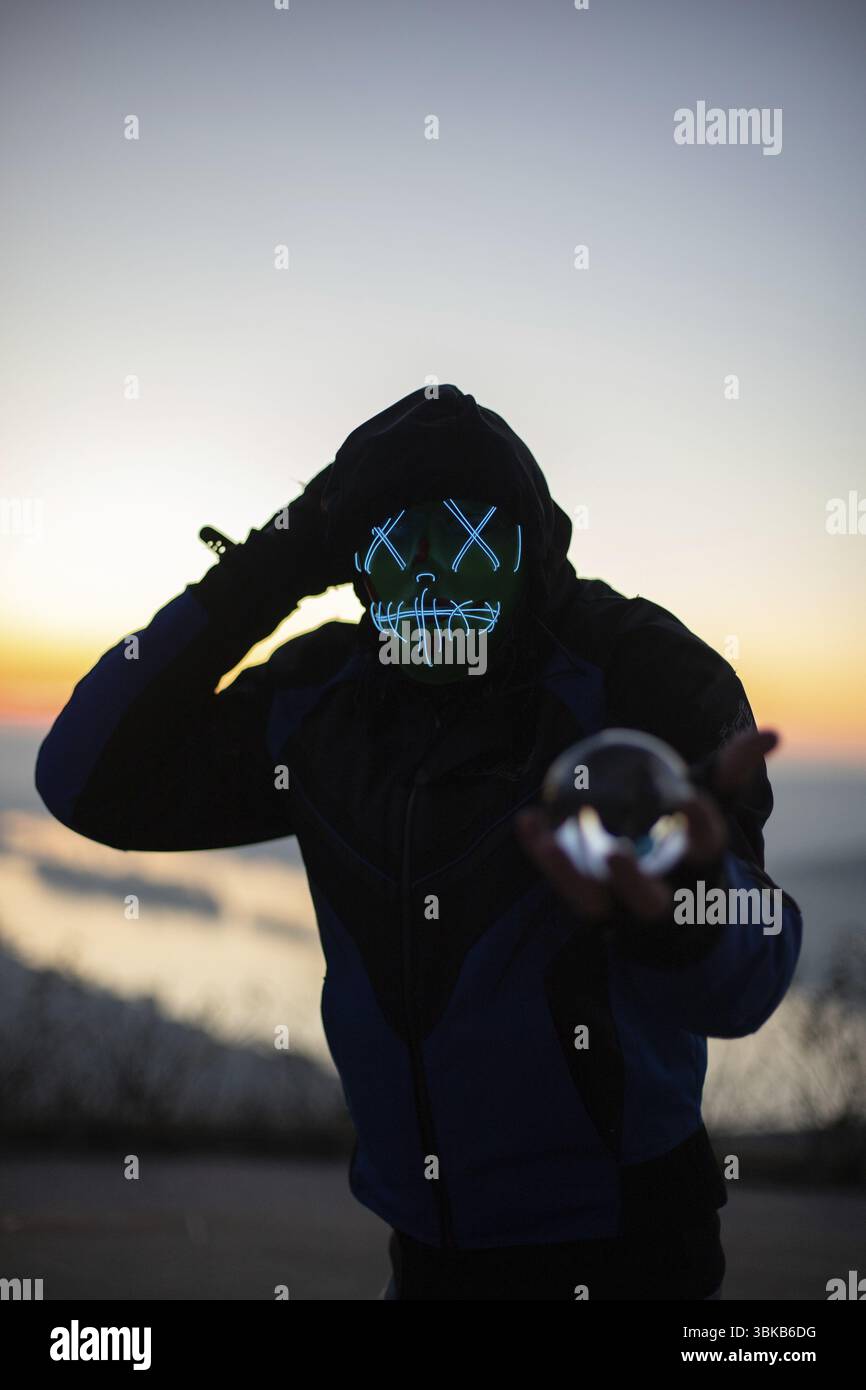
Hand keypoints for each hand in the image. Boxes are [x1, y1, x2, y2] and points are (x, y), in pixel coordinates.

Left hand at [515, 728, 778, 923]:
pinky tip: (528, 822)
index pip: (705, 849)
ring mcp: (624, 912)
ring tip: (547, 843)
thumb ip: (731, 774)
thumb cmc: (693, 844)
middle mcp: (664, 901)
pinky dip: (545, 856)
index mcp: (700, 871)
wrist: (682, 913)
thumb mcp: (712, 809)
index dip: (699, 824)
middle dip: (633, 881)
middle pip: (650, 900)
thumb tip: (771, 736)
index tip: (688, 797)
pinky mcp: (595, 913)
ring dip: (569, 875)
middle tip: (614, 853)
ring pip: (595, 901)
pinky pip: (565, 884)